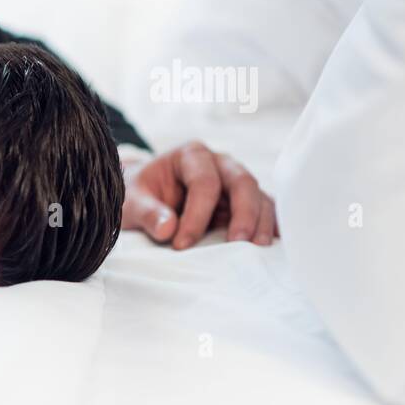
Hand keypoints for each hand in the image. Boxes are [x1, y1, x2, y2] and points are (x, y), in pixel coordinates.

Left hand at [121, 141, 276, 248]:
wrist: (145, 195)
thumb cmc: (139, 194)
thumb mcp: (132, 201)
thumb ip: (147, 213)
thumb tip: (167, 229)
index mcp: (191, 155)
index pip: (204, 182)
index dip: (196, 214)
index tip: (181, 244)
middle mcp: (220, 163)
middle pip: (242, 182)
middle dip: (243, 213)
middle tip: (238, 243)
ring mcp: (235, 181)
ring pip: (259, 196)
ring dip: (261, 222)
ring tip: (258, 249)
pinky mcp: (244, 201)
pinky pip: (264, 210)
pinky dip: (269, 225)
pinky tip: (273, 243)